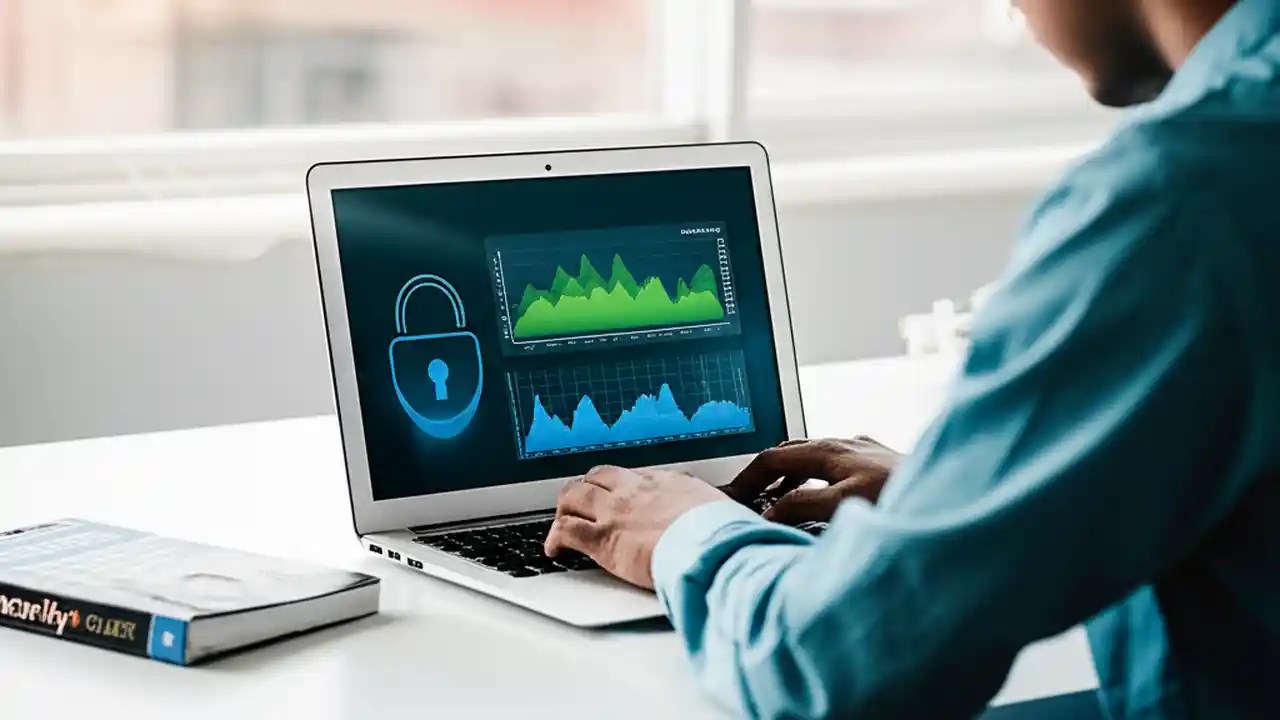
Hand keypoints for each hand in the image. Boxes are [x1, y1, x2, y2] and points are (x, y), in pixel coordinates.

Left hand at [544, 466, 726, 588]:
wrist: (712, 547)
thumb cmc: (723, 535)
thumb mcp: (723, 513)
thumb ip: (712, 514)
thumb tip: (724, 521)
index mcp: (667, 483)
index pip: (635, 477)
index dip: (622, 486)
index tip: (620, 496)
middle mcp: (637, 491)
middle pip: (599, 477)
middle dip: (586, 487)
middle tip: (581, 500)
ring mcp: (616, 512)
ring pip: (574, 496)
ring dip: (565, 507)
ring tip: (562, 518)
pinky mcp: (602, 539)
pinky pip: (566, 531)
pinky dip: (555, 538)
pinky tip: (554, 549)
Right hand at [724, 436, 900, 524]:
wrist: (958, 491)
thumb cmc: (906, 497)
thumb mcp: (844, 505)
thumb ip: (802, 507)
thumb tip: (770, 511)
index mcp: (831, 450)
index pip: (773, 457)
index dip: (748, 477)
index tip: (732, 495)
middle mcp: (845, 444)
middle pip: (790, 452)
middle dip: (765, 473)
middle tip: (748, 497)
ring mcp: (863, 451)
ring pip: (812, 457)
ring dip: (789, 476)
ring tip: (777, 500)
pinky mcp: (878, 463)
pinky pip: (833, 465)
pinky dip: (814, 478)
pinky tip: (821, 496)